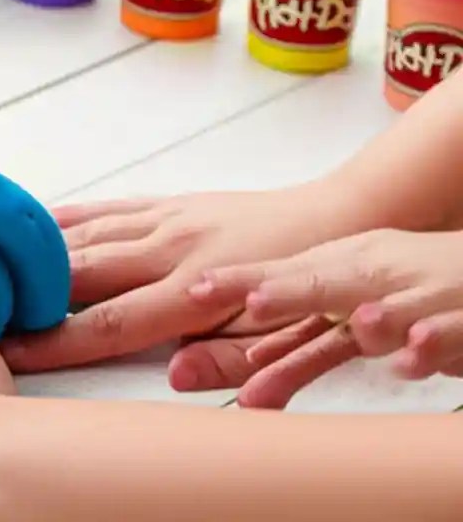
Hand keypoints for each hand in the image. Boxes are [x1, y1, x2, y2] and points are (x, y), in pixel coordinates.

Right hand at [0, 181, 373, 391]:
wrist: (338, 217)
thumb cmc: (304, 289)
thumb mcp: (279, 339)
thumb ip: (226, 360)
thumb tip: (174, 379)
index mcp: (195, 290)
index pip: (109, 324)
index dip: (54, 341)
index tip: (9, 351)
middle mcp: (170, 250)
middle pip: (80, 274)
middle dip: (25, 293)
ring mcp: (165, 220)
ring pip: (84, 236)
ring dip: (33, 253)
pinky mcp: (166, 203)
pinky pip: (104, 209)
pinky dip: (64, 218)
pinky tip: (30, 222)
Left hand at [193, 228, 462, 408]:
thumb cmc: (401, 289)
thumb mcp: (342, 305)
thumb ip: (290, 341)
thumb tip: (224, 365)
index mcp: (339, 268)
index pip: (280, 277)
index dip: (239, 282)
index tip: (197, 289)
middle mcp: (372, 279)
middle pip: (327, 285)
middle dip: (291, 292)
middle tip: (256, 301)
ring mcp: (416, 301)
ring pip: (393, 309)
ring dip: (376, 318)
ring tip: (360, 324)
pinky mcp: (458, 323)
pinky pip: (445, 333)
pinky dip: (429, 345)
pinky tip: (412, 356)